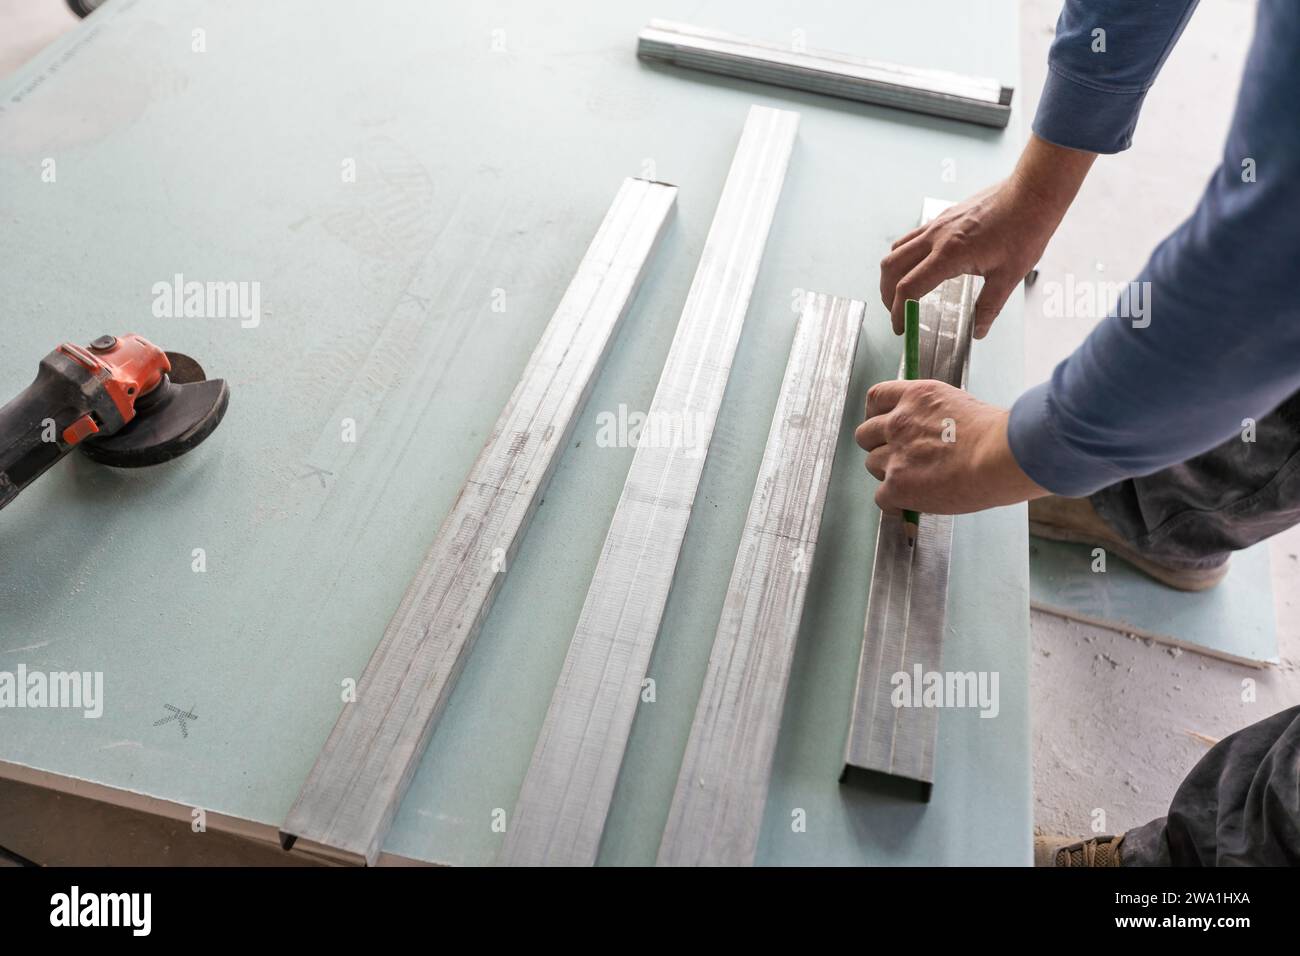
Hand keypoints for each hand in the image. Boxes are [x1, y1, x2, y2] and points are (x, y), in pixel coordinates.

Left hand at [855, 379, 1047, 514]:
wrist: (1000, 457)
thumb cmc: (996, 436)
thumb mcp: (960, 406)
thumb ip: (934, 416)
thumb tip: (929, 432)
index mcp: (916, 397)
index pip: (877, 398)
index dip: (875, 414)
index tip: (881, 423)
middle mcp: (899, 421)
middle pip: (865, 434)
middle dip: (878, 446)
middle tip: (898, 456)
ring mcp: (895, 454)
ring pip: (872, 465)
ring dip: (888, 473)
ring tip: (913, 480)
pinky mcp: (897, 484)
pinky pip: (882, 497)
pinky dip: (894, 503)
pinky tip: (912, 503)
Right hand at [878, 134, 1095, 338]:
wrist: (1032, 192)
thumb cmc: (1025, 228)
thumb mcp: (1009, 276)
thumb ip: (989, 306)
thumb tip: (978, 330)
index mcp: (949, 255)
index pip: (908, 287)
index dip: (899, 311)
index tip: (901, 327)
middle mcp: (936, 237)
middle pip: (892, 267)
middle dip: (886, 293)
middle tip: (896, 312)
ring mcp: (937, 224)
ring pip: (897, 249)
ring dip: (892, 273)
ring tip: (900, 290)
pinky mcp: (943, 216)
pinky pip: (911, 237)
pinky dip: (905, 255)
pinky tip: (920, 265)